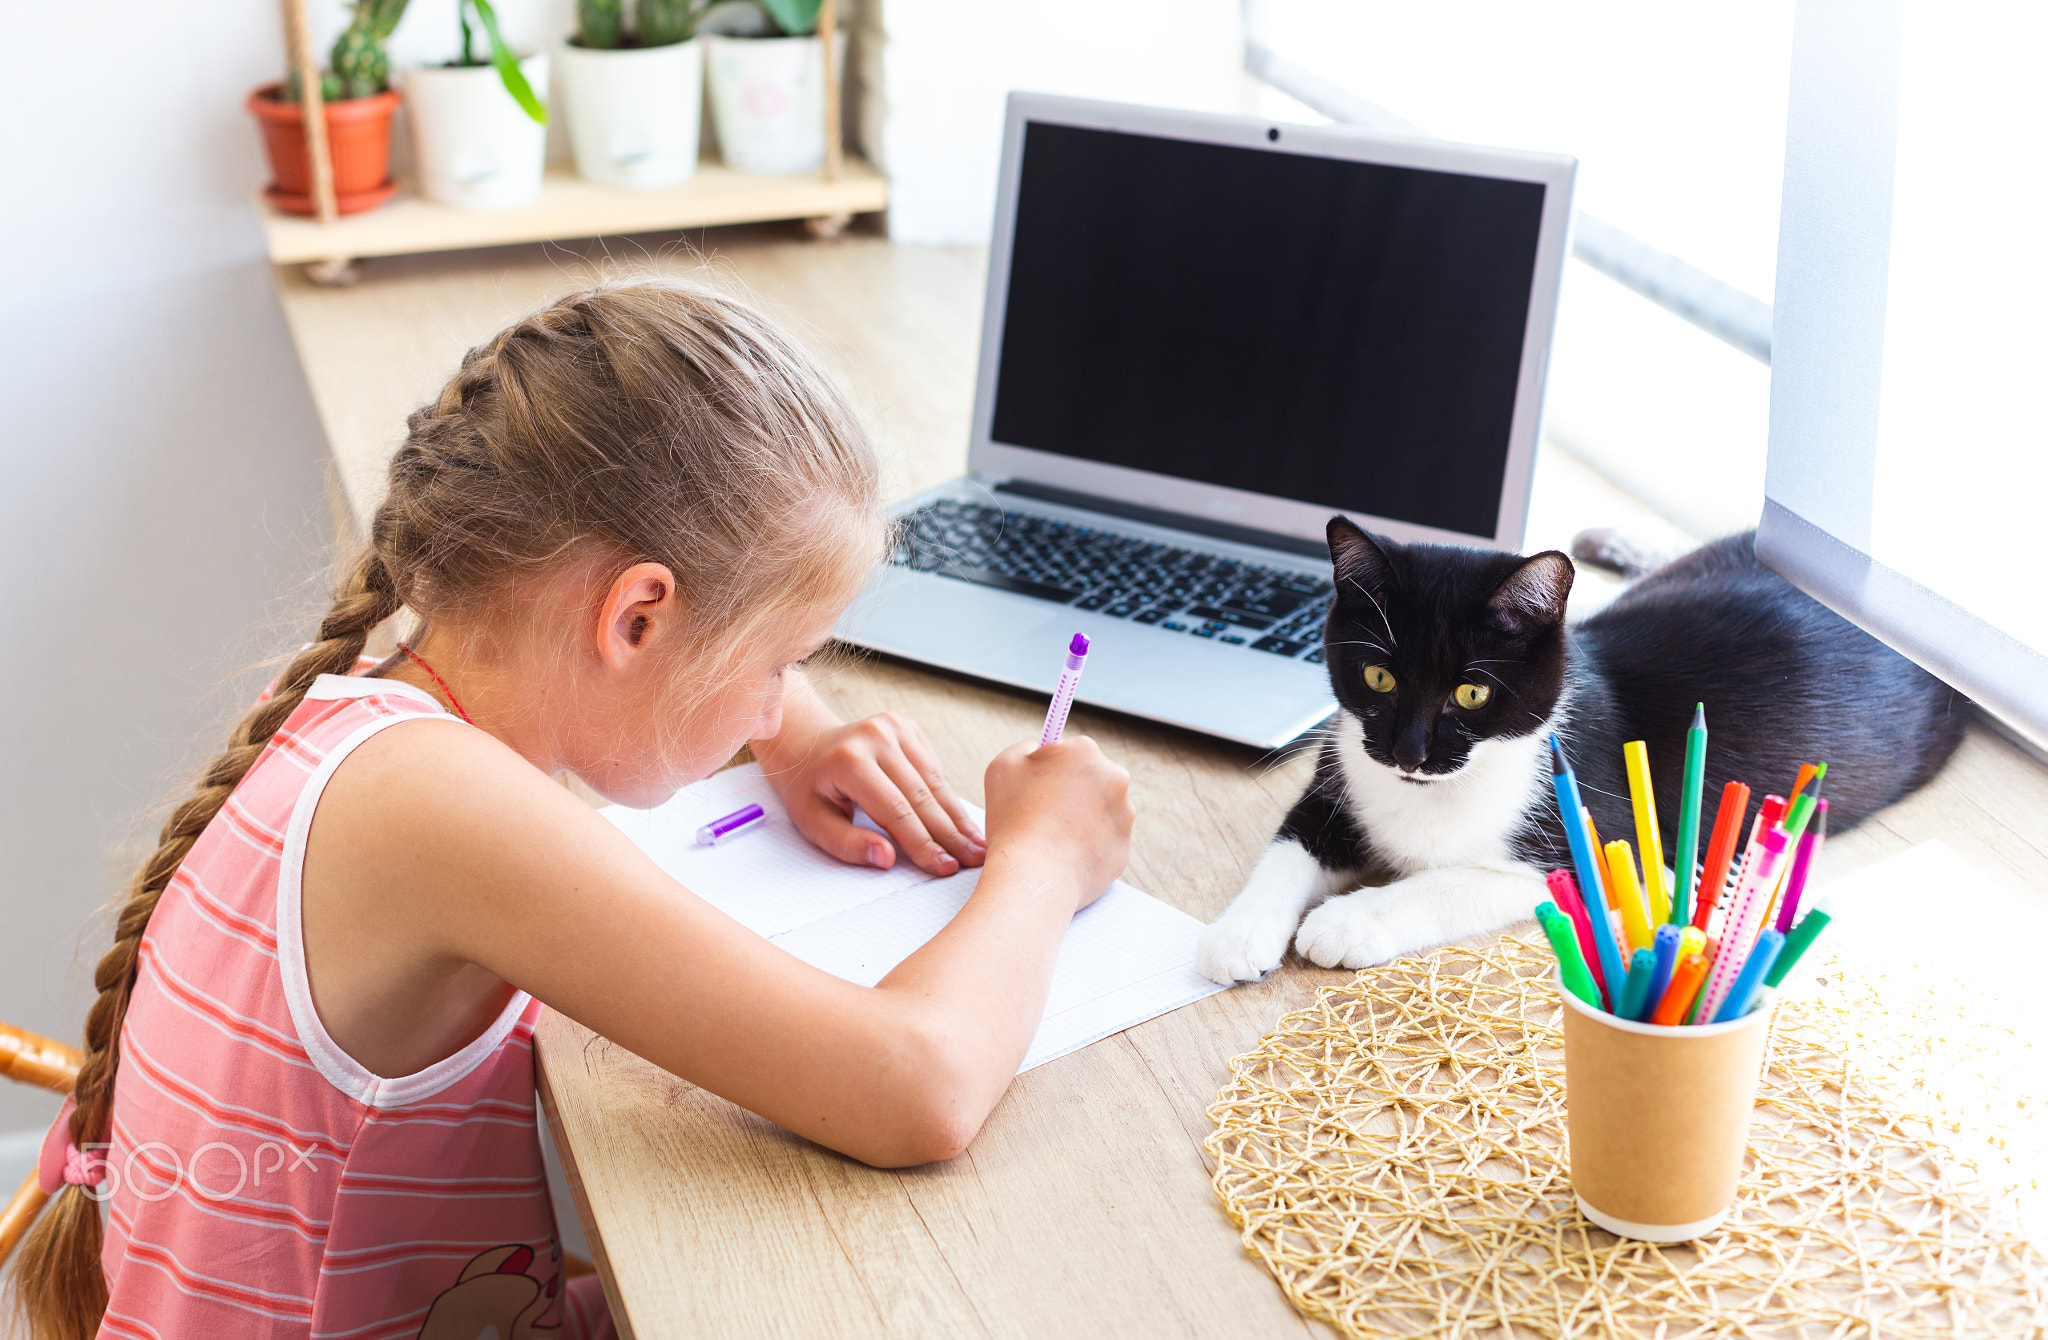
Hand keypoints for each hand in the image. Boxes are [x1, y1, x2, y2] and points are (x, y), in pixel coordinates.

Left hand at [762, 711, 986, 875]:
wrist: (805, 744)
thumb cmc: (808, 788)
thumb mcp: (813, 823)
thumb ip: (847, 844)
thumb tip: (887, 859)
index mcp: (849, 761)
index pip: (896, 810)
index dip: (923, 842)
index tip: (944, 866)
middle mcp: (876, 737)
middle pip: (922, 795)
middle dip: (949, 833)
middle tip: (973, 860)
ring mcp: (894, 727)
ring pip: (935, 781)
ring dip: (956, 817)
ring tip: (976, 845)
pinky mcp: (907, 728)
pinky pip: (934, 769)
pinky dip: (947, 797)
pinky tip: (962, 821)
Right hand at [981, 736, 1133, 911]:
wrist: (1035, 875)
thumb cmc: (1013, 819)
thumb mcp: (1004, 765)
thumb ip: (1025, 748)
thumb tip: (1039, 751)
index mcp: (1085, 752)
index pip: (1070, 751)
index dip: (1050, 768)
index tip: (1040, 784)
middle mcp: (1114, 777)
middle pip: (1090, 779)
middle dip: (1071, 792)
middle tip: (1041, 813)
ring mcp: (1123, 815)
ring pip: (1099, 810)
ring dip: (1081, 818)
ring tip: (1050, 837)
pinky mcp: (1123, 847)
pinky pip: (1103, 841)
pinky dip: (1087, 846)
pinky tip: (1063, 853)